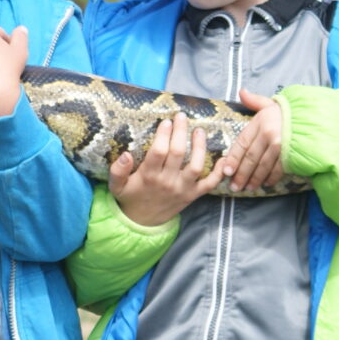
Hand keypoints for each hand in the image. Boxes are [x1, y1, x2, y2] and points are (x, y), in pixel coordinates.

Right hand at [110, 112, 226, 226]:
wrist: (143, 222)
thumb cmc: (130, 198)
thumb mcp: (116, 186)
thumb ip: (118, 170)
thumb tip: (126, 154)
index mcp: (148, 176)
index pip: (159, 151)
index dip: (164, 135)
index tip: (167, 121)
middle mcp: (167, 182)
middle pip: (178, 153)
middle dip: (181, 132)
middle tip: (182, 117)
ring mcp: (182, 189)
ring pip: (196, 166)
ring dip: (199, 147)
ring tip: (199, 131)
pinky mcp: (193, 195)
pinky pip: (209, 184)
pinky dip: (219, 172)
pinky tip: (222, 158)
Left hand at [222, 89, 286, 192]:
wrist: (316, 115)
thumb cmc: (289, 110)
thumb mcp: (271, 103)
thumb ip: (254, 101)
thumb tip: (242, 92)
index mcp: (260, 123)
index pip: (241, 144)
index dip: (233, 159)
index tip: (226, 171)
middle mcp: (269, 135)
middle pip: (251, 158)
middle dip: (241, 174)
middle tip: (234, 186)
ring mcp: (281, 146)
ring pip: (263, 166)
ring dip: (255, 178)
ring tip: (248, 188)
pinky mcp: (292, 154)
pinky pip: (279, 168)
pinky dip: (272, 177)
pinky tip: (266, 184)